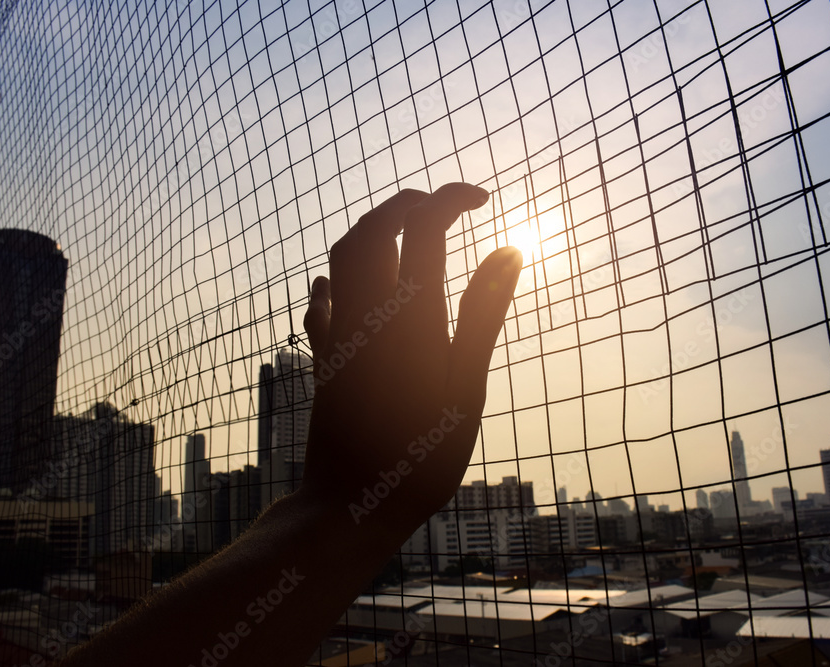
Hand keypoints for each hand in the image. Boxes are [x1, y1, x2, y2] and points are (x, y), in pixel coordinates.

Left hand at [301, 183, 521, 539]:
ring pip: (341, 258)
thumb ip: (483, 314)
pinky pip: (321, 303)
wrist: (351, 503)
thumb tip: (509, 250)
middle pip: (372, 229)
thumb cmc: (421, 455)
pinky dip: (335, 279)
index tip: (480, 197)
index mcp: (410, 317)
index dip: (450, 198)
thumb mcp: (467, 386)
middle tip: (439, 203)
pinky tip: (339, 286)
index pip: (424, 227)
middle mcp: (368, 315)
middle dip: (403, 203)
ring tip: (403, 231)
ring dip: (370, 231)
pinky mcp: (325, 359)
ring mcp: (339, 335)